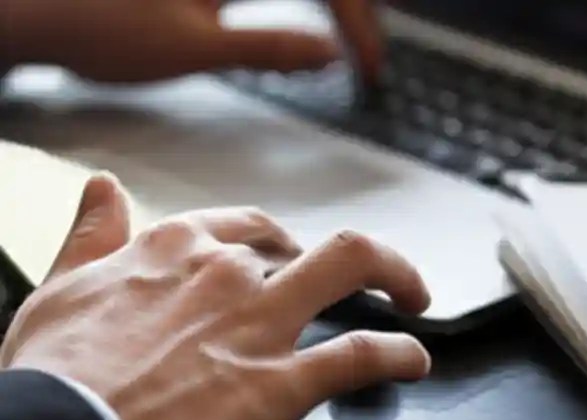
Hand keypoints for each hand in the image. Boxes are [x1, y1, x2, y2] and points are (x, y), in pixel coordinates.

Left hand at [0, 0, 381, 83]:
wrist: (32, 8)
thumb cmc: (94, 23)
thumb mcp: (193, 48)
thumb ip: (268, 47)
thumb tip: (328, 54)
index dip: (358, 24)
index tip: (367, 66)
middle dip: (356, 5)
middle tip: (371, 46)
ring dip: (333, 0)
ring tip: (354, 26)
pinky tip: (306, 15)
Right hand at [0, 174, 429, 419]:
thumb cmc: (55, 380)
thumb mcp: (56, 289)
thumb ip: (91, 239)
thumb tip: (103, 190)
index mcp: (171, 249)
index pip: (244, 227)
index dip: (276, 244)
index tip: (287, 261)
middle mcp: (225, 273)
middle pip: (309, 244)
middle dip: (345, 260)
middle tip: (361, 285)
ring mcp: (260, 323)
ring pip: (353, 264)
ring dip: (399, 274)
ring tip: (417, 297)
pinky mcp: (284, 381)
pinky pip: (362, 354)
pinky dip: (400, 355)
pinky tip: (414, 362)